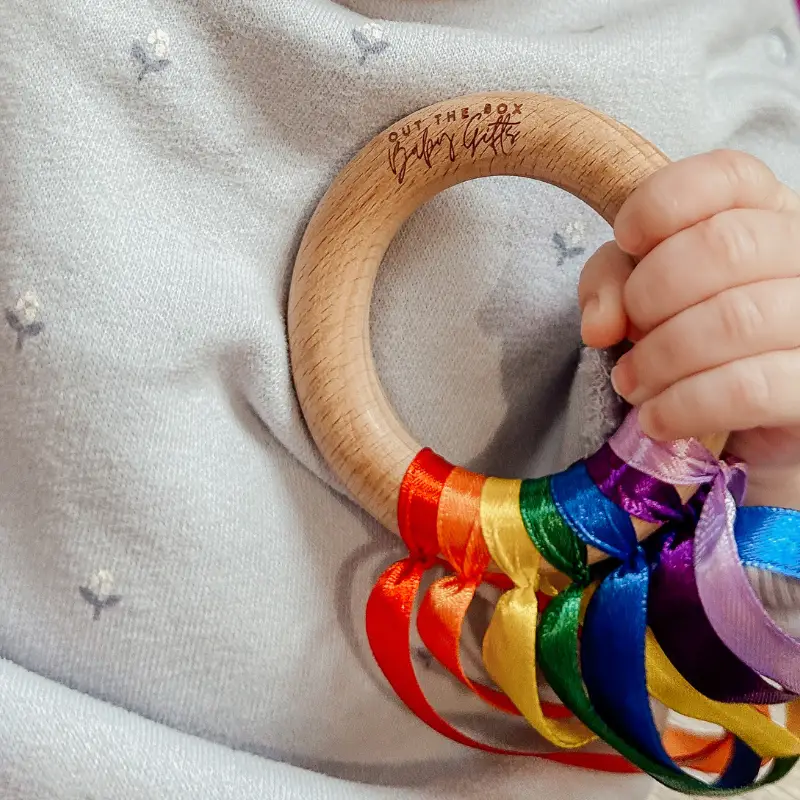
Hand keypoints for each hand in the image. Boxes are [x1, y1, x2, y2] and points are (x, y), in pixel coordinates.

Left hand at [578, 150, 799, 505]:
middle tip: (629, 334)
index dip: (664, 201)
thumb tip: (601, 324)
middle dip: (652, 295)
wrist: (739, 425)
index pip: (727, 176)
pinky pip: (750, 388)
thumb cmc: (689, 344)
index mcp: (766, 215)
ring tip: (632, 383)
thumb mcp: (641, 298)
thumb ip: (612, 283)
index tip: (628, 238)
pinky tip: (657, 420)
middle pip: (726, 245)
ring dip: (661, 358)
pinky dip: (685, 406)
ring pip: (736, 319)